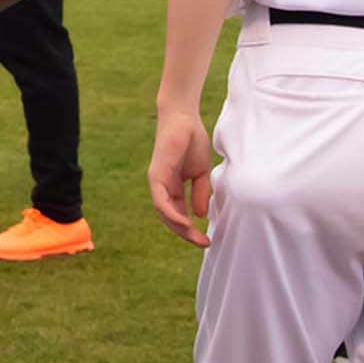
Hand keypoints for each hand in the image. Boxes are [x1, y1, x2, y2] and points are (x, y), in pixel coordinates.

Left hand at [148, 110, 213, 247]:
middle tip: (204, 244)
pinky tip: (185, 223)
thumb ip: (199, 193)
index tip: (207, 240)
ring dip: (179, 228)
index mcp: (173, 187)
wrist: (185, 119)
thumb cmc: (192, 141)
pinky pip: (161, 200)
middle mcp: (162, 187)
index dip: (191, 229)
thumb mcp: (200, 172)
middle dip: (187, 233)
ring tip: (196, 237)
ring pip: (164, 213)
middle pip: (170, 217)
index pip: (179, 214)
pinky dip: (171, 214)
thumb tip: (200, 215)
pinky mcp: (156, 175)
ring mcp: (158, 182)